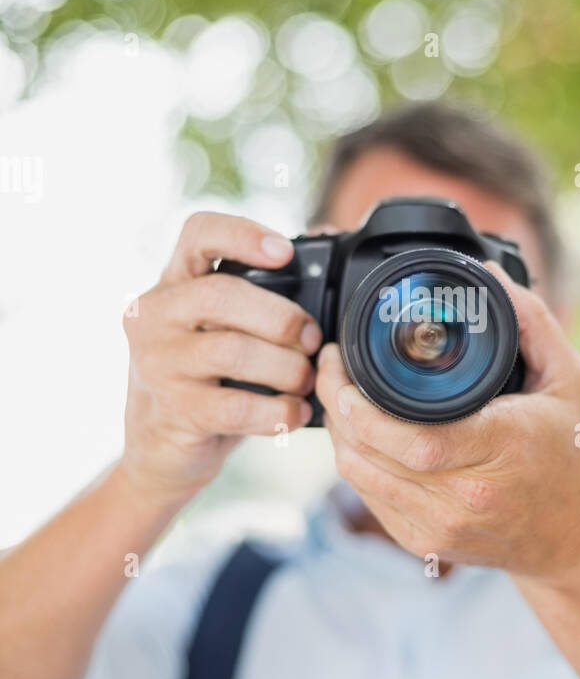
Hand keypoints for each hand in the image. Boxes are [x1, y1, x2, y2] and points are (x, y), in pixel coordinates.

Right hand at [121, 212, 320, 505]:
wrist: (161, 446)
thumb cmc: (209, 374)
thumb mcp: (226, 325)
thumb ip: (266, 286)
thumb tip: (326, 232)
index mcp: (172, 282)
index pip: (197, 234)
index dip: (242, 234)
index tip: (284, 253)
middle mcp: (154, 316)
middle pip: (222, 295)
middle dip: (282, 317)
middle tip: (313, 339)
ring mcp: (158, 364)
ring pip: (232, 351)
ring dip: (285, 367)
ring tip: (307, 380)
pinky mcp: (173, 410)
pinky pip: (235, 406)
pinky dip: (276, 411)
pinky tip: (295, 413)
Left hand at [316, 263, 579, 584]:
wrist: (571, 536)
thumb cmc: (569, 452)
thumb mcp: (566, 377)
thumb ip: (531, 319)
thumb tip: (485, 273)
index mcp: (501, 451)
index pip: (412, 439)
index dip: (360, 407)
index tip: (343, 363)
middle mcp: (465, 498)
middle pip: (369, 455)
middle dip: (334, 406)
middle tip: (329, 366)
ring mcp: (440, 527)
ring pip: (358, 476)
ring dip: (337, 432)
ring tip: (337, 394)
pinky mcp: (423, 543)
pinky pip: (367, 497)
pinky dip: (355, 460)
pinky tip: (358, 432)